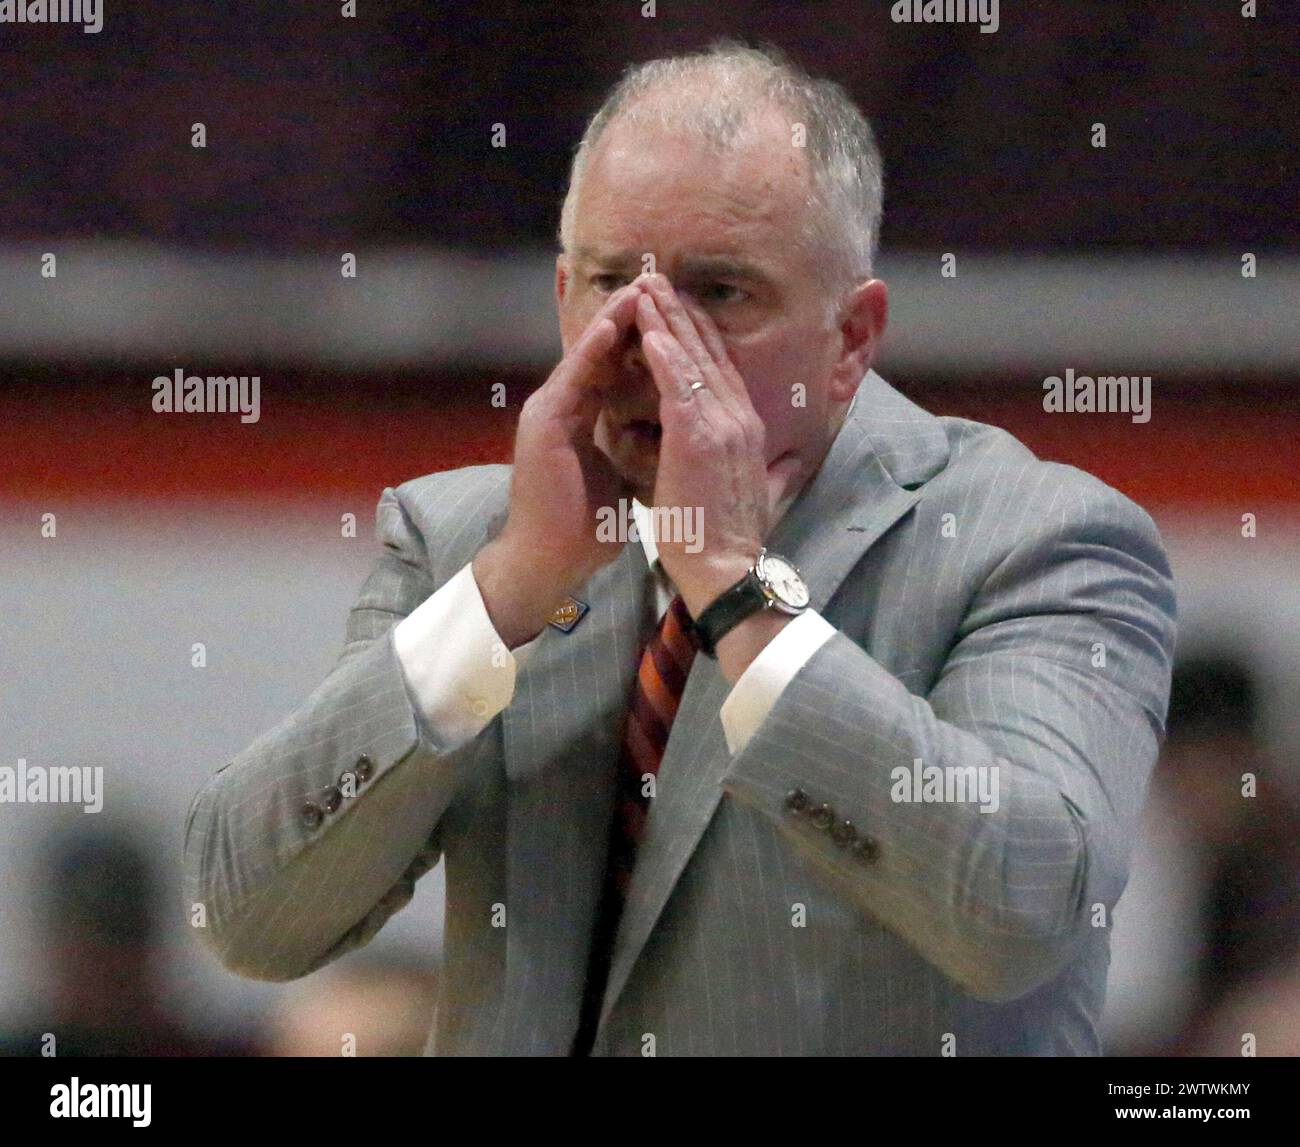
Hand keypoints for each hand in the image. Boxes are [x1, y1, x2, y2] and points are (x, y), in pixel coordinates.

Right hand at [474, 281, 644, 645]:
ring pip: (587, 354)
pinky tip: (614, 322)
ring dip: (614, 318)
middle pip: (603, 350)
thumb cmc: (587, 527)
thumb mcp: (624, 474)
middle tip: (661, 279)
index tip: (675, 309)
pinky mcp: (543, 424)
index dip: (646, 337)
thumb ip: (638, 446)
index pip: (618, 364)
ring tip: (642, 285)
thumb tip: (669, 435)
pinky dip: (594, 348)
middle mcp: (564, 406)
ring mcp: (549, 411)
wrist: (551, 562)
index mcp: (584, 417)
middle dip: (633, 316)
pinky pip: (573, 376)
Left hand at [634, 274, 802, 617]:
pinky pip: (679, 387)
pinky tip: (650, 331)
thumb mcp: (749, 494)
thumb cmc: (725, 540)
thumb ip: (760, 470)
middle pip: (706, 352)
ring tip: (645, 288)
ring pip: (691, 361)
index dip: (698, 334)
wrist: (726, 569)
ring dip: (667, 321)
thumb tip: (777, 464)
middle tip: (656, 278)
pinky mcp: (699, 439)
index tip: (679, 306)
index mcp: (745, 428)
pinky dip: (666, 356)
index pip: (719, 368)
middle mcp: (738, 418)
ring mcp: (721, 425)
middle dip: (680, 313)